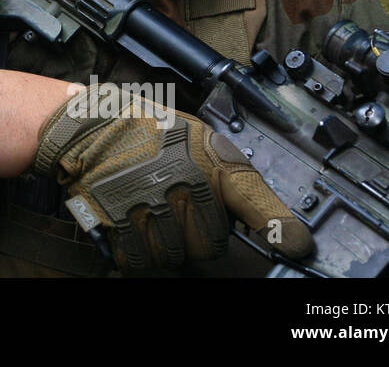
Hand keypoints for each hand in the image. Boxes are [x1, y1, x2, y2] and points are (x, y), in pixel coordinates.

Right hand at [33, 82, 312, 271]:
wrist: (90, 127)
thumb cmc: (149, 133)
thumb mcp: (202, 141)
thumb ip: (236, 180)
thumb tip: (281, 225)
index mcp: (203, 161)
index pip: (251, 199)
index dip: (278, 226)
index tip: (298, 246)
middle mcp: (178, 185)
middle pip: (210, 246)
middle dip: (199, 236)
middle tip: (181, 212)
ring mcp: (146, 206)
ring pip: (174, 257)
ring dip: (166, 246)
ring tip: (154, 214)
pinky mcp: (115, 222)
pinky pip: (139, 262)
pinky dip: (138, 253)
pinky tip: (135, 226)